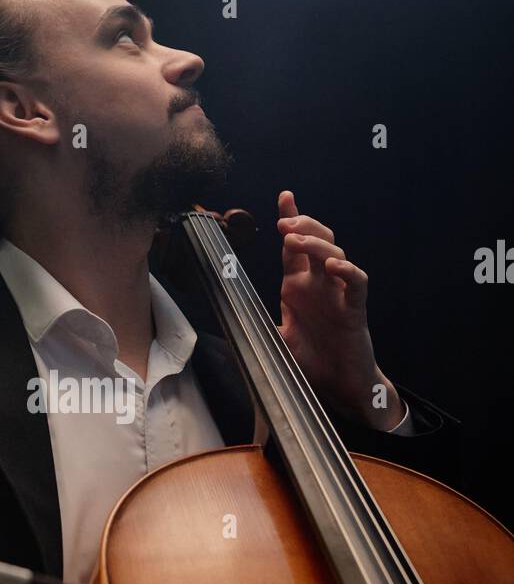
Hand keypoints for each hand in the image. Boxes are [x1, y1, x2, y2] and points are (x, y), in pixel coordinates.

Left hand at [275, 190, 403, 428]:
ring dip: (316, 244)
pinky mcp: (355, 310)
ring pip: (336, 255)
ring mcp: (338, 295)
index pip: (294, 246)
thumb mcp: (274, 340)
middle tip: (284, 223)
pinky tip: (335, 266)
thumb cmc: (311, 362)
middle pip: (317, 241)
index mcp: (299, 287)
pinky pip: (356, 284)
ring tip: (295, 239)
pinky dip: (348, 272)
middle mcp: (320, 285)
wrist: (338, 386)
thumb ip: (256, 326)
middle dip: (302, 226)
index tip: (285, 196)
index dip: (292, 218)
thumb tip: (227, 320)